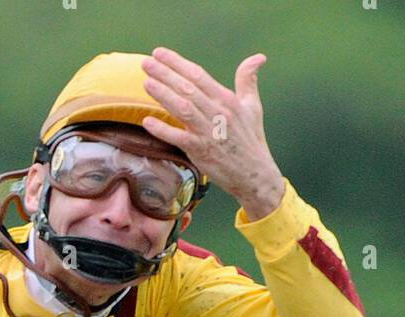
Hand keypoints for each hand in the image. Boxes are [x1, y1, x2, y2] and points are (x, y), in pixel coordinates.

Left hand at [141, 47, 286, 219]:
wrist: (254, 175)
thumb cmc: (251, 140)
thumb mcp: (252, 107)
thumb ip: (248, 80)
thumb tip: (258, 58)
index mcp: (226, 100)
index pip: (198, 75)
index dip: (177, 63)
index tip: (159, 53)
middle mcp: (218, 113)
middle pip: (187, 88)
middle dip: (165, 74)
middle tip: (145, 63)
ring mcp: (209, 132)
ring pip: (183, 108)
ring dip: (163, 95)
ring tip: (146, 83)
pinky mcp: (202, 152)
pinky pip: (180, 138)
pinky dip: (164, 130)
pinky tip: (148, 122)